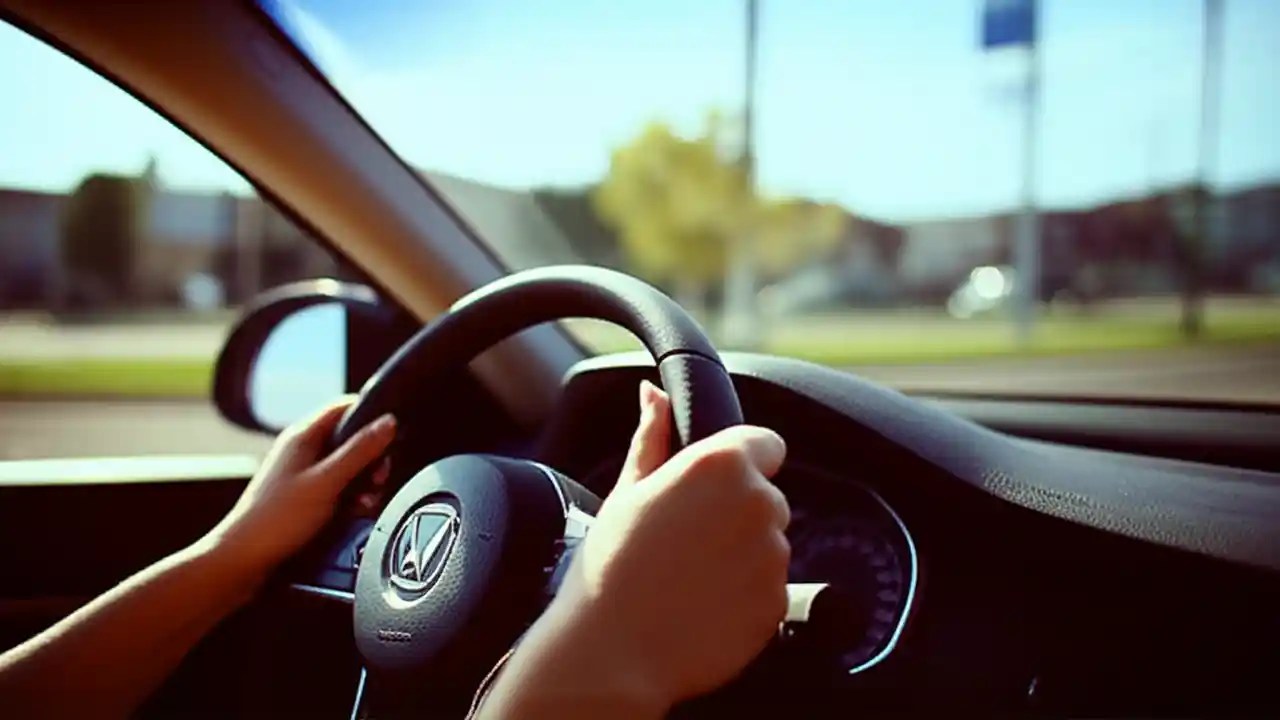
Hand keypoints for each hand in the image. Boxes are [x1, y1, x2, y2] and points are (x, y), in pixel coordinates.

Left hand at [201, 397, 395, 582]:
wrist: (244, 558)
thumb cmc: (276, 519)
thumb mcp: (327, 482)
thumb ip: (360, 451)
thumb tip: (388, 422)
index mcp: (303, 436)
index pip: (344, 406)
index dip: (371, 415)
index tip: (390, 436)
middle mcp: (302, 450)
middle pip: (349, 439)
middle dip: (371, 458)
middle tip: (377, 478)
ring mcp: (302, 472)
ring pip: (346, 465)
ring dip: (362, 481)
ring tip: (364, 501)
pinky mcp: (303, 494)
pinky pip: (337, 486)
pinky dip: (350, 496)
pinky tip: (352, 512)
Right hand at [546, 381, 789, 707]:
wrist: (611, 650)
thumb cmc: (609, 565)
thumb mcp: (626, 490)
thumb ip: (651, 435)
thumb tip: (652, 394)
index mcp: (721, 464)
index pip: (767, 442)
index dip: (741, 461)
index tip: (710, 488)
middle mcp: (758, 502)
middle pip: (767, 495)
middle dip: (738, 511)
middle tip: (686, 538)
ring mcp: (773, 556)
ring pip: (769, 543)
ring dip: (742, 553)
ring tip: (689, 575)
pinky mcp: (778, 602)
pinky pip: (770, 587)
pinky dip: (745, 594)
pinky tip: (702, 603)